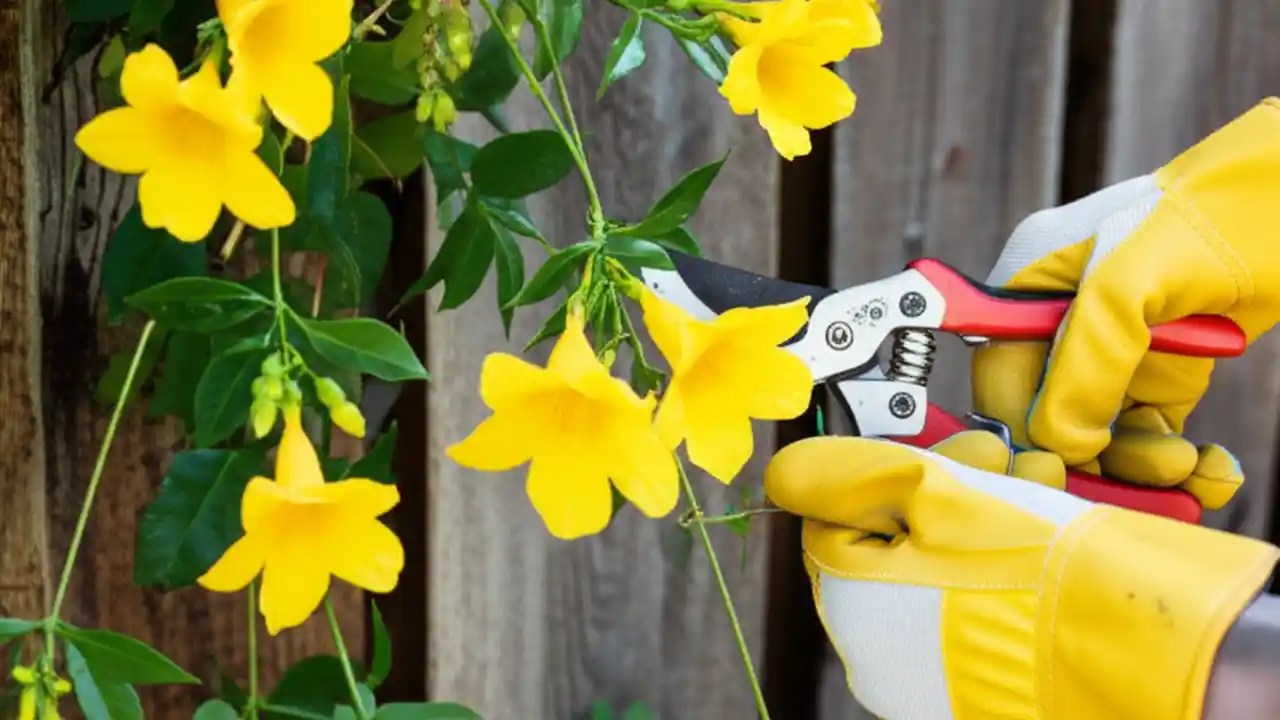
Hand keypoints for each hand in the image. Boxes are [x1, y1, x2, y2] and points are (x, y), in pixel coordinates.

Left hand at [764, 430, 1278, 719]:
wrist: (1126, 648)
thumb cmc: (1029, 569)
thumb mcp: (930, 492)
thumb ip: (846, 474)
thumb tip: (788, 469)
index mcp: (847, 602)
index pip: (838, 515)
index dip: (896, 473)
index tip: (952, 454)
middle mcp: (872, 653)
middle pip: (890, 543)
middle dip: (944, 493)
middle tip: (1001, 464)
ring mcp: (922, 681)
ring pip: (933, 576)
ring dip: (977, 526)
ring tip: (1035, 496)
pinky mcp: (972, 691)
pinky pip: (968, 616)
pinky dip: (996, 577)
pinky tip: (1041, 547)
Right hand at [972, 98, 1279, 508]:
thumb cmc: (1212, 214)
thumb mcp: (1129, 281)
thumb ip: (1085, 362)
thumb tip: (1061, 441)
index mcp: (1029, 285)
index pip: (999, 379)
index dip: (1023, 429)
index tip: (1061, 466)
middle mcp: (1063, 323)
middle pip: (1048, 418)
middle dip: (1090, 459)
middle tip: (1131, 482)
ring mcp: (1115, 352)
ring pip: (1103, 439)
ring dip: (1142, 469)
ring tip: (1189, 468)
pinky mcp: (1164, 375)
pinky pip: (1152, 438)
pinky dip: (1180, 466)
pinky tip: (1212, 469)